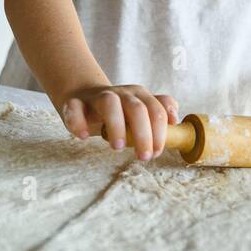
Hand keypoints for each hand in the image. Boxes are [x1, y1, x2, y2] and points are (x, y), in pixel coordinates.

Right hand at [60, 84, 178, 159]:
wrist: (82, 97)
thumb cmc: (117, 111)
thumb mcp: (140, 110)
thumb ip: (159, 113)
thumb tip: (175, 121)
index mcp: (139, 96)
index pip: (156, 109)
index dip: (161, 130)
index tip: (158, 151)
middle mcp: (121, 94)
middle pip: (137, 108)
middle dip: (143, 134)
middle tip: (144, 157)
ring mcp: (98, 96)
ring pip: (109, 103)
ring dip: (116, 125)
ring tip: (119, 147)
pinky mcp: (75, 103)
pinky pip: (75, 108)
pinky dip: (78, 122)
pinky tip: (82, 136)